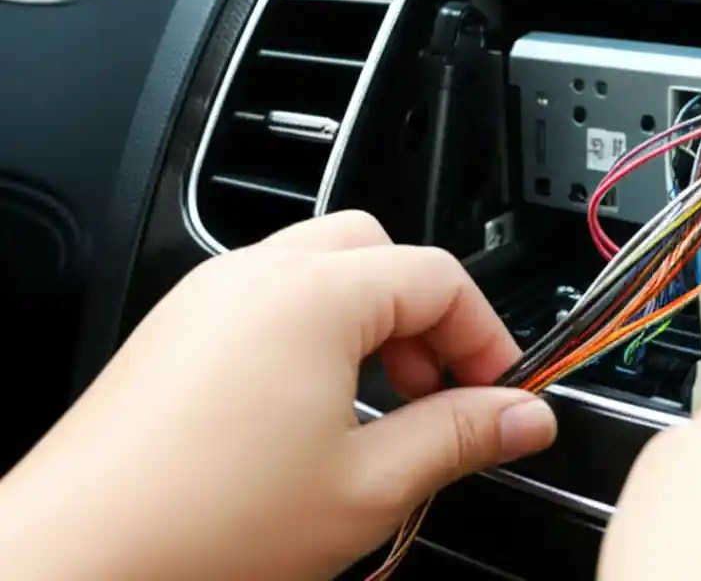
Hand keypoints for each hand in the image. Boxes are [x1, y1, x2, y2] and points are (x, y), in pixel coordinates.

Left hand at [0, 212, 556, 579]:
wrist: (73, 561)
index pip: (439, 277)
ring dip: (371, 321)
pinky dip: (314, 331)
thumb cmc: (200, 527)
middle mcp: (256, 276)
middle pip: (381, 253)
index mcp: (314, 296)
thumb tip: (524, 416)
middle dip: (427, 316)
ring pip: (322, 268)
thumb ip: (460, 437)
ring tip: (380, 405)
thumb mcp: (367, 487)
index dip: (487, 335)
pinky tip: (316, 409)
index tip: (503, 393)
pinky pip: (269, 297)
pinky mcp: (177, 329)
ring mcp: (208, 297)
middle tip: (441, 391)